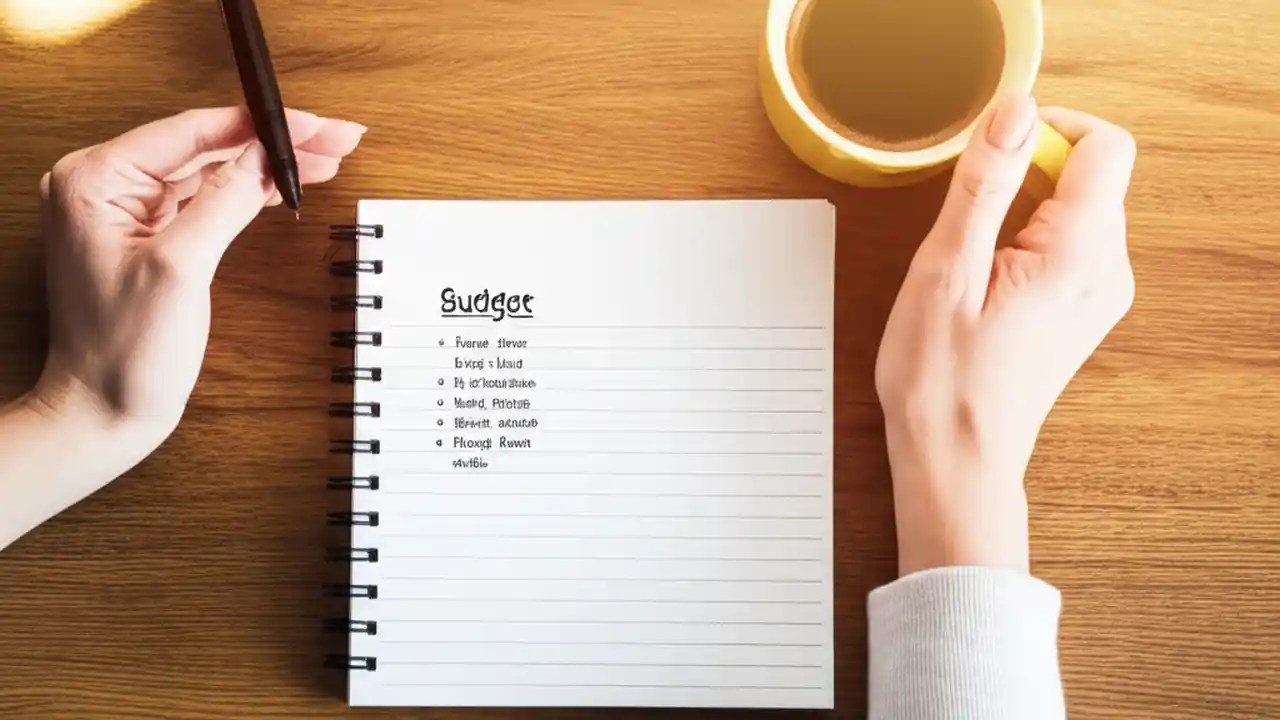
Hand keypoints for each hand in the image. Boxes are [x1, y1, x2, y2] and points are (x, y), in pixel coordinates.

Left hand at [33, 107, 365, 457]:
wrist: (104, 412)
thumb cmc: (122, 353)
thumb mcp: (179, 269)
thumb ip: (222, 203)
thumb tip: (262, 157)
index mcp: (96, 180)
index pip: (192, 132)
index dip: (260, 124)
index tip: (314, 125)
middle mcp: (105, 186)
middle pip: (207, 146)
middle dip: (274, 142)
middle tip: (337, 139)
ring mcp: (127, 212)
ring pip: (212, 171)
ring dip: (268, 164)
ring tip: (326, 158)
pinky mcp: (148, 236)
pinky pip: (206, 199)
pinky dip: (249, 192)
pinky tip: (285, 185)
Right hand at [875, 96, 1136, 574]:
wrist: (956, 460)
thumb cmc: (941, 379)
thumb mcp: (945, 269)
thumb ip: (985, 183)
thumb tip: (1015, 110)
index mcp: (1080, 256)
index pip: (1104, 145)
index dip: (1048, 130)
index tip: (993, 155)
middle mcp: (1108, 271)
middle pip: (1090, 174)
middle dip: (1027, 173)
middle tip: (966, 223)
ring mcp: (1101, 293)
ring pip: (1077, 207)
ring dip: (1023, 209)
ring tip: (971, 261)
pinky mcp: (1084, 308)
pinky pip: (1069, 243)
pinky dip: (1027, 239)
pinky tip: (985, 280)